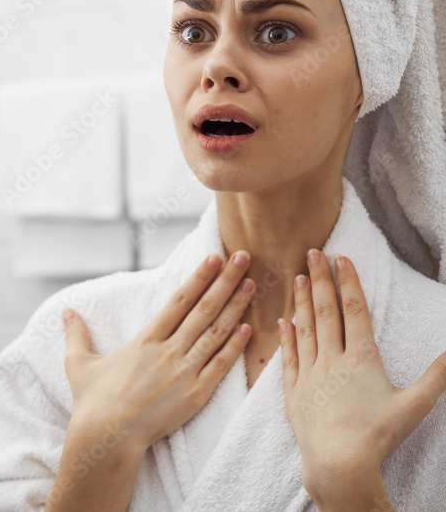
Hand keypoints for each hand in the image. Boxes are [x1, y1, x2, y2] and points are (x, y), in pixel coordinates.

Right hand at [61, 251, 255, 448]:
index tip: (214, 258)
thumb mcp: (79, 363)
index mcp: (145, 339)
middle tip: (244, 257)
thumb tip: (66, 312)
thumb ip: (77, 335)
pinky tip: (248, 328)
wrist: (108, 436)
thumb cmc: (93, 401)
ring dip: (237, 307)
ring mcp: (184, 372)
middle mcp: (168, 350)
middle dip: (226, 281)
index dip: (198, 277)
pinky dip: (235, 346)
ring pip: (217, 333)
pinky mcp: (195, 394)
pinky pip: (220, 365)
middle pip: (204, 309)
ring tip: (253, 285)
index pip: (178, 300)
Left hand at [278, 251, 445, 495]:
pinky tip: (284, 320)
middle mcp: (332, 360)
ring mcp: (310, 375)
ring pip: (305, 329)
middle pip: (326, 312)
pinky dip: (287, 336)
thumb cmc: (378, 435)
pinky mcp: (294, 392)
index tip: (341, 258)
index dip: (348, 282)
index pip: (354, 311)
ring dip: (301, 301)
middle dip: (320, 280)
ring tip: (297, 276)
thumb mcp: (415, 404)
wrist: (338, 462)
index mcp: (361, 359)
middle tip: (312, 252)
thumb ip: (438, 375)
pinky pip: (289, 357)